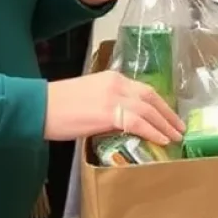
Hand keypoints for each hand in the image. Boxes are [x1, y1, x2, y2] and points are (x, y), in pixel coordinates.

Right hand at [44, 70, 184, 145]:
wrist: (37, 107)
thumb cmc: (57, 106)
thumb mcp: (89, 98)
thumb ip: (109, 105)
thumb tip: (122, 121)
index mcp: (112, 78)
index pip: (143, 89)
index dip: (159, 103)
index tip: (169, 115)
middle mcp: (117, 84)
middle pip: (151, 97)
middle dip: (167, 113)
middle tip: (180, 126)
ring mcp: (114, 97)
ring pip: (149, 109)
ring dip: (165, 124)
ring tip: (176, 136)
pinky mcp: (108, 112)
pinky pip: (139, 122)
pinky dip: (153, 130)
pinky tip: (162, 139)